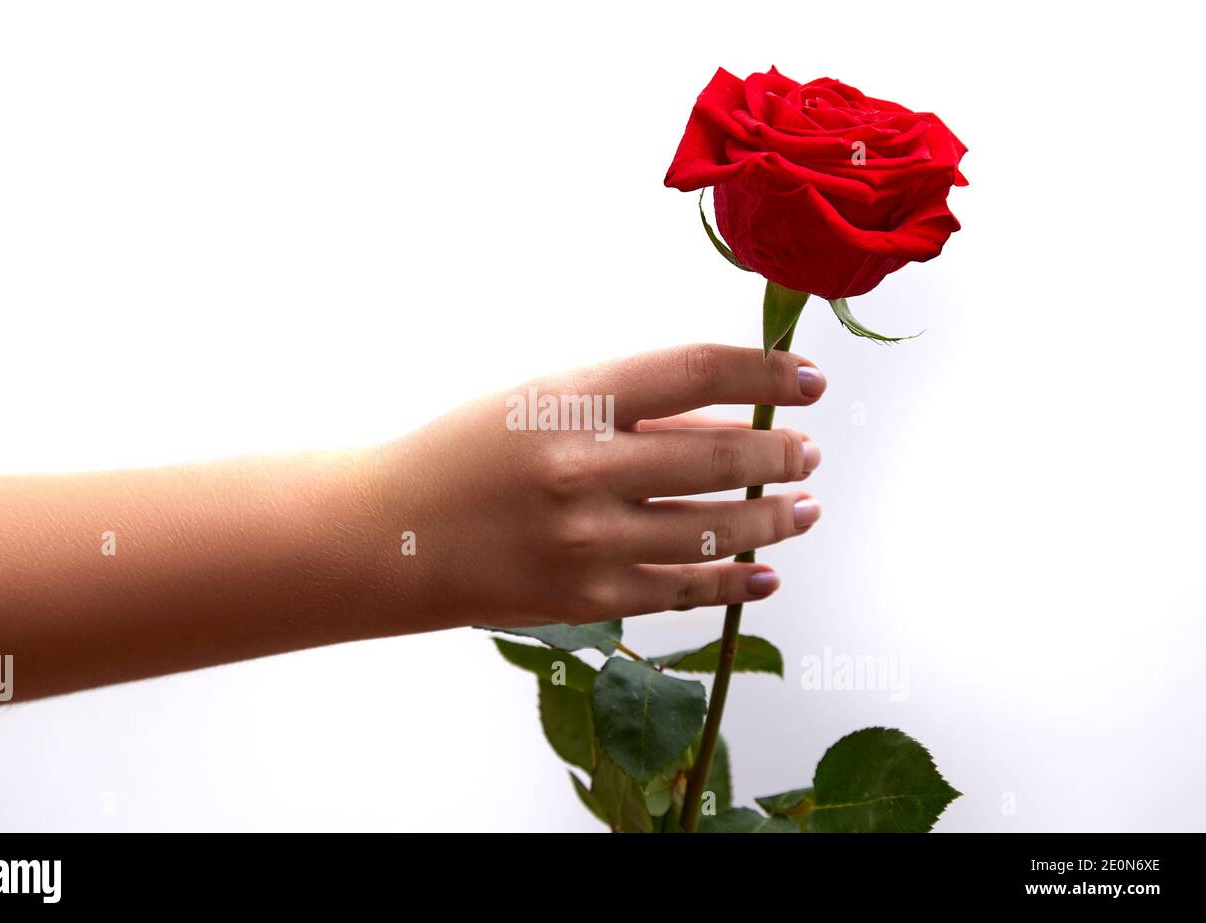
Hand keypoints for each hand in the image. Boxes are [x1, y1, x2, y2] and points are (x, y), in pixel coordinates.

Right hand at [375, 343, 825, 628]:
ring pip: (714, 531)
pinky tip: (766, 573)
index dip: (767, 374)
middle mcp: (584, 471)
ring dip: (774, 519)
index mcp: (571, 402)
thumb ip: (635, 409)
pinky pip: (684, 592)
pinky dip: (736, 583)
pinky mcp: (589, 599)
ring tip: (805, 508)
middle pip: (719, 458)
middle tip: (810, 453)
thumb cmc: (468, 453)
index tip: (807, 379)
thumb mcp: (542, 403)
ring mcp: (588, 543)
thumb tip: (735, 422)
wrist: (396, 535)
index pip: (697, 371)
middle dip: (781, 456)